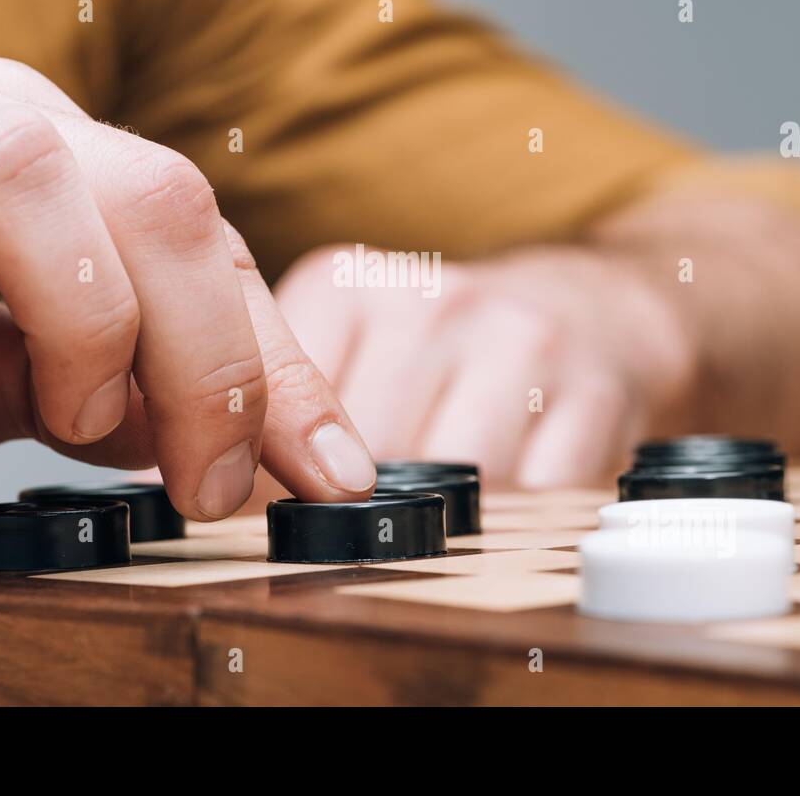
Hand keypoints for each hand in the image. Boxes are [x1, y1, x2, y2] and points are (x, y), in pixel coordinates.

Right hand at [0, 53, 376, 518]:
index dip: (278, 360)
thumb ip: (110, 391)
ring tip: (67, 425)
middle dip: (213, 358)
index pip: (205, 239)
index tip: (330, 470)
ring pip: (32, 186)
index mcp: (53, 150)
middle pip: (158, 198)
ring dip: (86, 330)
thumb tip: (233, 447)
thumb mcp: (6, 376)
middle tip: (211, 483)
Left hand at [276, 244, 694, 486]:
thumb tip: (208, 492)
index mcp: (347, 283)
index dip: (281, 472)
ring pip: (450, 481)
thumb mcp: (350, 343)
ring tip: (449, 487)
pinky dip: (518, 515)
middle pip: (367, 455)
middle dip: (368, 500)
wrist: (592, 309)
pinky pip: (532, 494)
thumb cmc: (446, 348)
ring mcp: (517, 337)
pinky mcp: (591, 386)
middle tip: (380, 500)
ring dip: (448, 511)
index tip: (289, 499)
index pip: (282, 405)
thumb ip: (278, 403)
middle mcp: (431, 298)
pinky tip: (513, 483)